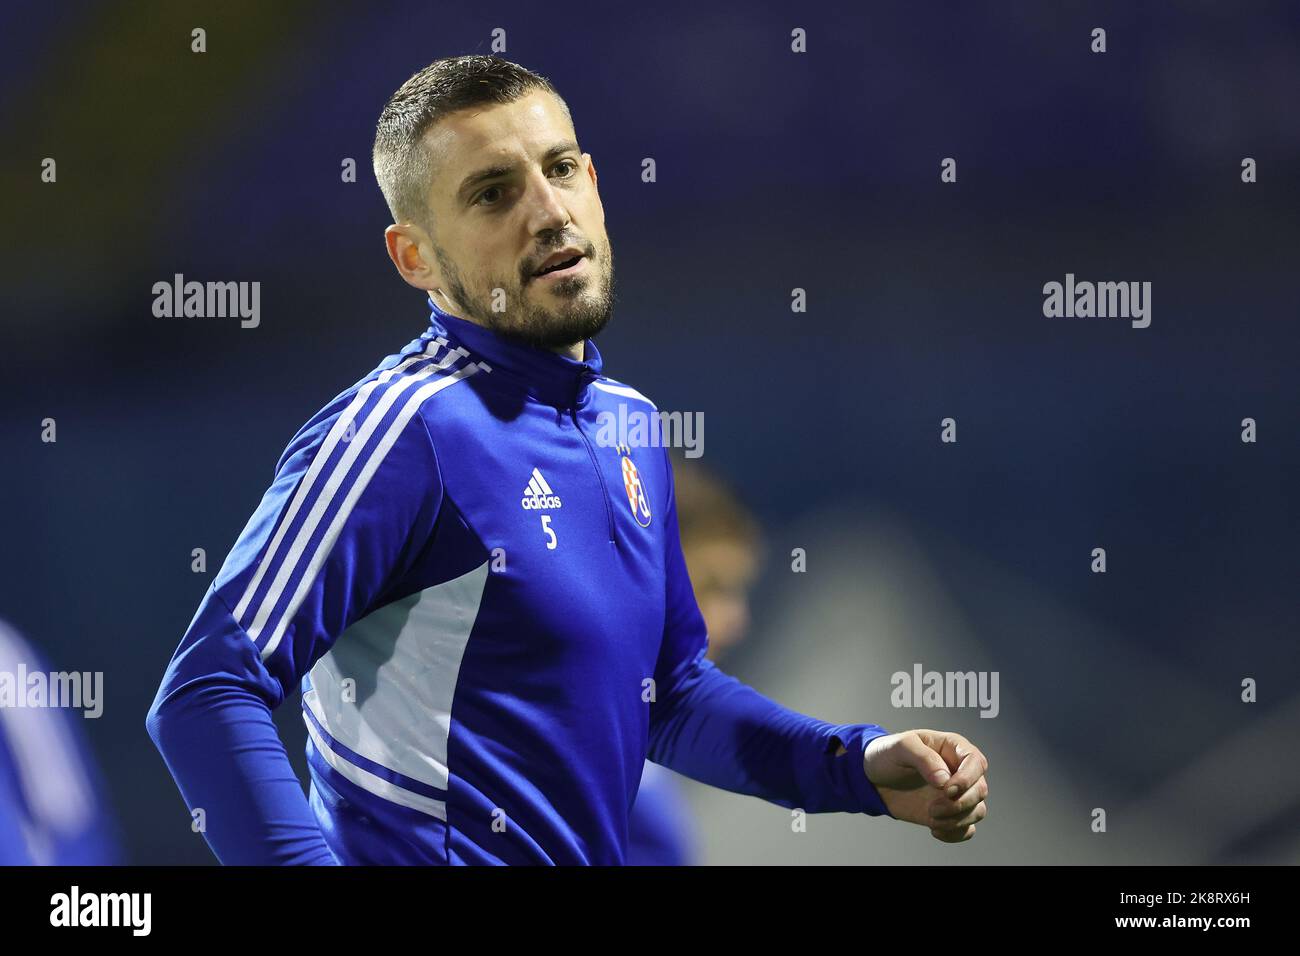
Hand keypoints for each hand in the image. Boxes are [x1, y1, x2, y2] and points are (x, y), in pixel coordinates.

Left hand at [863, 729, 988, 842]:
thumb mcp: (901, 746)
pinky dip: (955, 834)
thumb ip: (923, 758)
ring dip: (957, 820)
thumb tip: (945, 780)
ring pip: (977, 811)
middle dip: (960, 803)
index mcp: (953, 748)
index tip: (947, 790)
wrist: (873, 778)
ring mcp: (956, 794)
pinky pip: (966, 829)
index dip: (967, 778)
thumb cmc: (888, 754)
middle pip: (980, 790)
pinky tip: (935, 830)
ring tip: (931, 817)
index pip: (976, 762)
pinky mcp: (949, 814)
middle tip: (933, 808)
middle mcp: (959, 771)